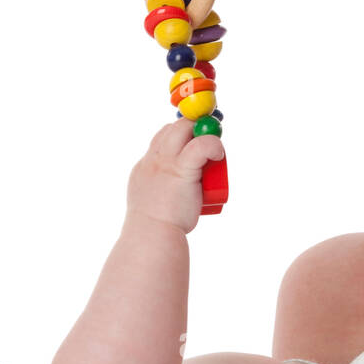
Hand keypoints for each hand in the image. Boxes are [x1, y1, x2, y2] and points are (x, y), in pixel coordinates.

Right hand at [126, 119, 224, 233]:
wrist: (151, 236)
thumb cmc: (153, 228)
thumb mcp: (150, 201)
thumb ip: (159, 191)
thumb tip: (175, 192)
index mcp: (144, 167)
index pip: (162, 138)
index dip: (179, 136)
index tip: (193, 144)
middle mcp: (153, 159)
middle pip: (172, 127)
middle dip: (192, 128)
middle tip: (209, 142)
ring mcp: (165, 161)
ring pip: (184, 127)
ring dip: (202, 132)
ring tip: (213, 152)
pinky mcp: (182, 168)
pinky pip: (202, 144)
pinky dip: (213, 146)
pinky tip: (219, 156)